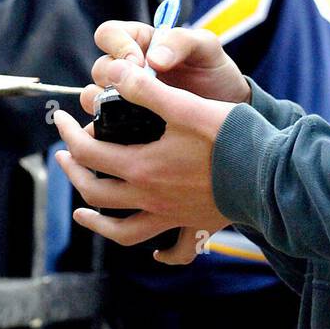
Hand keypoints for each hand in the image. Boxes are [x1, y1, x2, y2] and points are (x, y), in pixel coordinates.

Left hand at [53, 68, 235, 264]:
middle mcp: (151, 197)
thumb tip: (114, 74)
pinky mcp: (195, 225)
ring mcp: (172, 216)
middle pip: (96, 193)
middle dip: (73, 172)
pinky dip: (161, 254)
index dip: (68, 133)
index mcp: (142, 166)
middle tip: (64, 154)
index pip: (88, 152)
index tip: (61, 118)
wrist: (268, 174)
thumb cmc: (229, 137)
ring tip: (82, 211)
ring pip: (122, 230)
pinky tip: (155, 254)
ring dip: (96, 221)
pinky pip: (175, 249)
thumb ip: (148, 90)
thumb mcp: (185, 105)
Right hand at [83, 20, 249, 115]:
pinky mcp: (124, 125)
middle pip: (99, 68)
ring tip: (132, 114)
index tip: (139, 62)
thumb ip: (182, 42)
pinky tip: (126, 137)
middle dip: (113, 77)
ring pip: (93, 97)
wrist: (228, 111)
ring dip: (103, 104)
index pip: (108, 34)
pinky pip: (101, 127)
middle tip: (138, 90)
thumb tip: (153, 59)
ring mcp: (123, 97)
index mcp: (139, 41)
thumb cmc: (215, 72)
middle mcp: (126, 69)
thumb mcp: (207, 49)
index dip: (118, 46)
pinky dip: (105, 131)